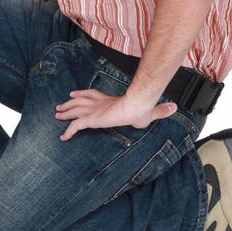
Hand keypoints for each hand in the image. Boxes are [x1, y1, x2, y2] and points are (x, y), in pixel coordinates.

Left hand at [55, 89, 176, 141]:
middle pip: (80, 101)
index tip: (74, 94)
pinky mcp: (92, 118)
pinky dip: (68, 131)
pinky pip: (76, 126)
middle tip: (60, 106)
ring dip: (65, 113)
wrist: (136, 106)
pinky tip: (63, 137)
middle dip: (70, 103)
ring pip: (75, 111)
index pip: (93, 95)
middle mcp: (99, 104)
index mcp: (109, 100)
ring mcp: (94, 110)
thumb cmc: (142, 109)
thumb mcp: (150, 112)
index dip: (83, 94)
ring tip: (56, 115)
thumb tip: (174, 108)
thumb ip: (159, 111)